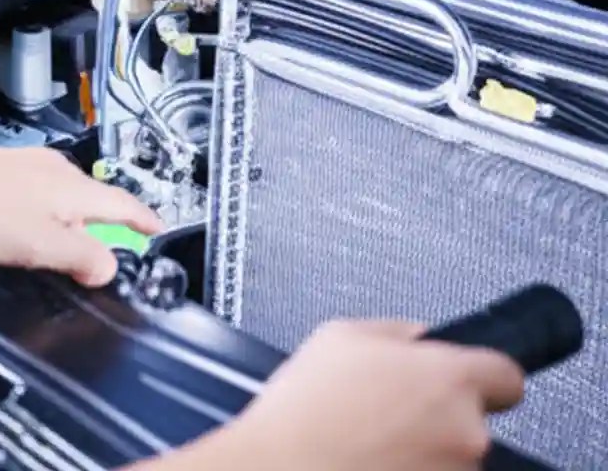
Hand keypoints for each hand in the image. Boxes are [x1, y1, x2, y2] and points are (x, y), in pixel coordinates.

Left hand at [0, 146, 162, 286]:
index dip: (143, 221)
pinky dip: (34, 219)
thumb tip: (106, 267)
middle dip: (97, 230)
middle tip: (98, 259)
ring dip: (62, 226)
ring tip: (51, 254)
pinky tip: (14, 236)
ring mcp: (23, 169)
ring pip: (58, 200)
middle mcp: (53, 171)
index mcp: (74, 187)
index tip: (155, 230)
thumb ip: (83, 258)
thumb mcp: (44, 247)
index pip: (123, 204)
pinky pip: (30, 199)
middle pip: (91, 201)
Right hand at [137, 319, 524, 470]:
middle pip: (474, 417)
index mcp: (448, 378)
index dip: (480, 374)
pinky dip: (411, 468)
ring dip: (424, 445)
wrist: (279, 469)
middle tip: (391, 412)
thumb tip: (419, 335)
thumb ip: (397, 330)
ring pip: (453, 452)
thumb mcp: (339, 335)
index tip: (465, 380)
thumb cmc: (302, 413)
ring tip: (372, 440)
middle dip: (440, 413)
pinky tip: (372, 460)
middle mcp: (465, 430)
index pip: (507, 374)